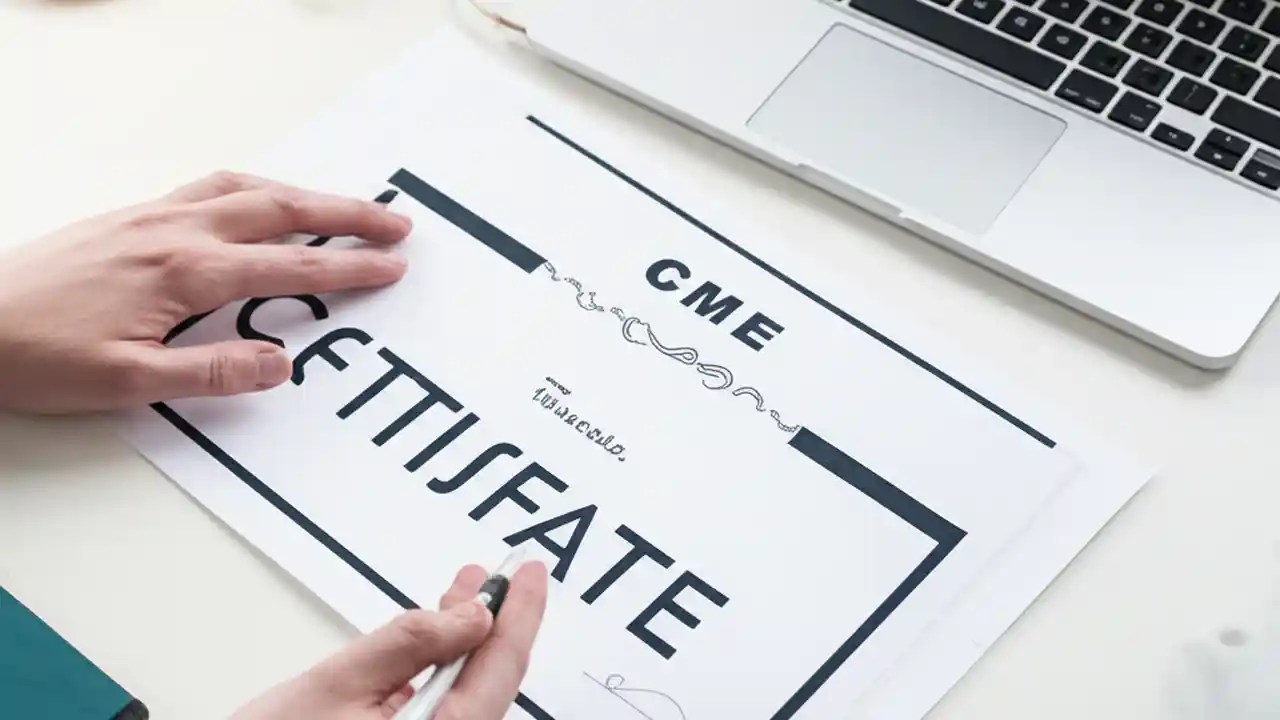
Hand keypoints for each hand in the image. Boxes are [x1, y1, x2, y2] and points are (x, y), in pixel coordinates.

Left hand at [0, 172, 412, 413]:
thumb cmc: (36, 355)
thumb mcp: (127, 383)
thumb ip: (210, 373)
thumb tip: (280, 364)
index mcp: (184, 272)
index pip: (288, 264)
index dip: (348, 265)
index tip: (392, 266)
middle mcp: (174, 232)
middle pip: (280, 209)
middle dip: (345, 213)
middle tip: (395, 222)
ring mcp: (151, 217)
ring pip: (246, 189)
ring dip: (304, 192)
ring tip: (344, 203)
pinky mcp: (130, 217)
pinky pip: (209, 186)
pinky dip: (254, 186)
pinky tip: (260, 196)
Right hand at [233, 562, 548, 719]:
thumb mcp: (336, 684)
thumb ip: (408, 642)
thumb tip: (471, 613)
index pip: (502, 668)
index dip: (520, 613)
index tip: (531, 574)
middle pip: (489, 684)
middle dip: (491, 624)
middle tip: (496, 577)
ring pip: (466, 699)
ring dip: (465, 647)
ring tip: (460, 598)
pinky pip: (444, 714)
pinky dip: (443, 676)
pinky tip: (434, 647)